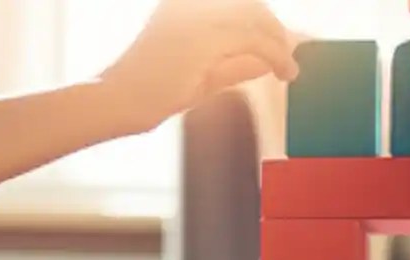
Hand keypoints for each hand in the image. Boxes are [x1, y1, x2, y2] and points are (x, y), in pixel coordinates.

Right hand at [99, 0, 298, 132]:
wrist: (121, 100)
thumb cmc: (155, 90)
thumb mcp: (206, 73)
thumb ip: (235, 64)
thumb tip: (269, 61)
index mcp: (184, 4)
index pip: (238, 4)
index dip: (264, 20)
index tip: (282, 42)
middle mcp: (191, 2)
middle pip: (251, 6)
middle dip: (274, 30)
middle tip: (288, 57)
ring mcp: (197, 14)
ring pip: (257, 19)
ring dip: (279, 44)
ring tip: (289, 69)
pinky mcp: (206, 35)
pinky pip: (257, 40)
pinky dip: (277, 56)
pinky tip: (285, 72)